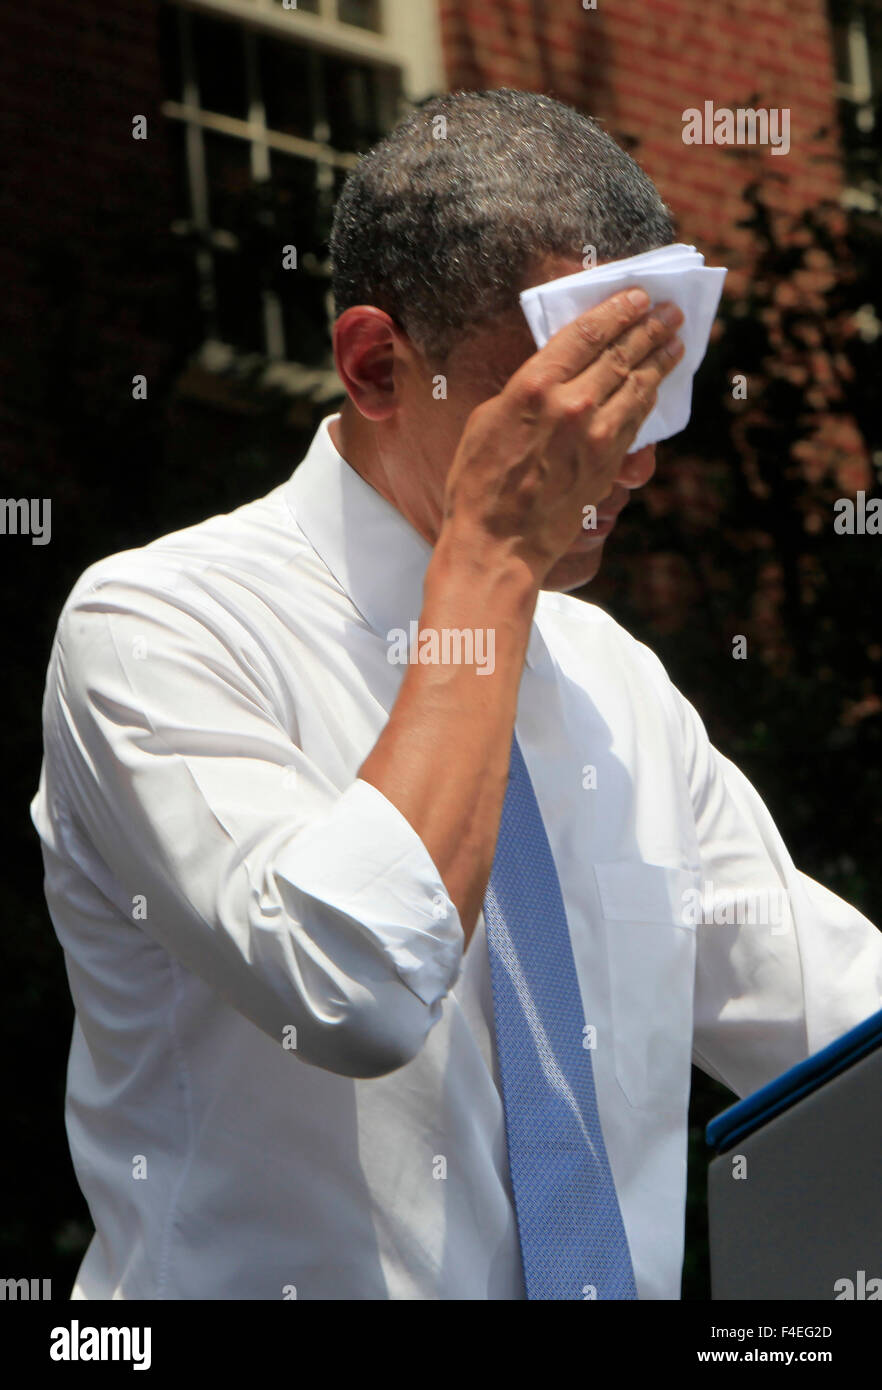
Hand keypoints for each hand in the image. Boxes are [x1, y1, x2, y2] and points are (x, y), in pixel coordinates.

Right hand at [440, 288, 683, 585]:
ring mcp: (596, 436)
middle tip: (671, 312)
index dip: (617, 311)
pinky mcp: (609, 464)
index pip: (587, 334)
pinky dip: (648, 398)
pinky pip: (636, 422)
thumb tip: (555, 373)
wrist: (499, 542)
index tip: (637, 296)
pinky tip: (657, 385)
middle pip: (621, 354)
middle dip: (650, 328)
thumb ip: (527, 389)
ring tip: (677, 341)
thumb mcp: (488, 419)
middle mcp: (572, 405)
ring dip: (660, 359)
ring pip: (637, 386)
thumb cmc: (479, 482)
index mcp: (535, 386)